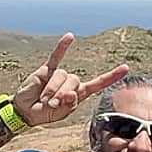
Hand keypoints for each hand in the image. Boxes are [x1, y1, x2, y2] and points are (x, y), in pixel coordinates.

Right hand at [12, 33, 127, 126]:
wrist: (26, 111)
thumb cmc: (44, 113)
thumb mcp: (60, 114)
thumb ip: (68, 105)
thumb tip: (71, 93)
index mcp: (79, 94)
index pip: (98, 83)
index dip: (111, 76)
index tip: (125, 68)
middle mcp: (72, 82)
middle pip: (76, 82)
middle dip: (62, 95)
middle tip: (51, 104)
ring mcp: (60, 75)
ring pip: (63, 77)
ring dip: (53, 90)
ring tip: (44, 99)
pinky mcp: (47, 70)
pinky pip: (56, 57)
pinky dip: (62, 47)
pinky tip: (70, 37)